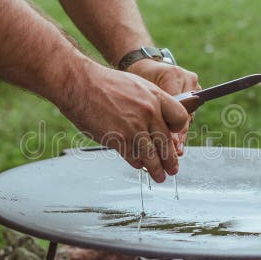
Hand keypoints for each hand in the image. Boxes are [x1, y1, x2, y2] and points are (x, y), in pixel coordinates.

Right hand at [57, 61, 189, 182]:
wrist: (81, 84)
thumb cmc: (104, 83)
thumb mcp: (136, 85)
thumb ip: (150, 102)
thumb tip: (158, 121)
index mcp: (155, 96)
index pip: (179, 118)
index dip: (178, 130)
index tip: (174, 138)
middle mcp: (148, 112)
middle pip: (166, 142)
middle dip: (170, 160)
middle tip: (173, 169)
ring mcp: (134, 127)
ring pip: (152, 155)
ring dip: (157, 169)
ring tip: (160, 176)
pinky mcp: (119, 139)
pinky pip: (133, 157)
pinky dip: (137, 163)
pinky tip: (138, 165)